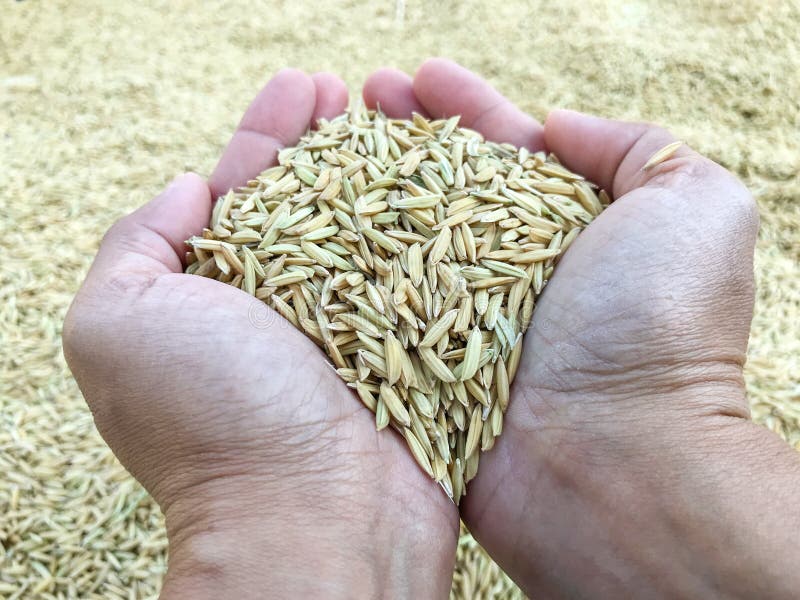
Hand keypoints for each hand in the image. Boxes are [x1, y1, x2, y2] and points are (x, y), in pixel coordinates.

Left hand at [63, 69, 457, 598]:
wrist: (319, 520)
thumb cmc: (214, 422)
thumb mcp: (116, 322)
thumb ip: (134, 244)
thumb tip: (190, 190)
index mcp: (216, 296)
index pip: (241, 193)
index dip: (269, 135)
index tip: (304, 87)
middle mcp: (284, 308)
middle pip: (310, 203)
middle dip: (326, 141)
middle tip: (349, 89)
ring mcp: (355, 325)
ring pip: (369, 229)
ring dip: (383, 170)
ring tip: (403, 113)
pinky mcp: (413, 346)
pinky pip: (425, 271)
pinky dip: (432, 225)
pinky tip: (446, 180)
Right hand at [364, 59, 799, 597]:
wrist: (614, 463)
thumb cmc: (656, 330)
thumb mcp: (696, 208)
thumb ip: (638, 149)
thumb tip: (558, 127)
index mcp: (565, 233)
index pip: (502, 153)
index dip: (461, 109)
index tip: (416, 76)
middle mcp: (507, 274)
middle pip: (441, 189)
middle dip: (398, 138)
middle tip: (353, 94)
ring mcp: (457, 319)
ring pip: (398, 238)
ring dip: (360, 189)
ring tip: (317, 136)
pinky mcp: (417, 364)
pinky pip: (370, 302)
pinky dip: (341, 263)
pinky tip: (305, 223)